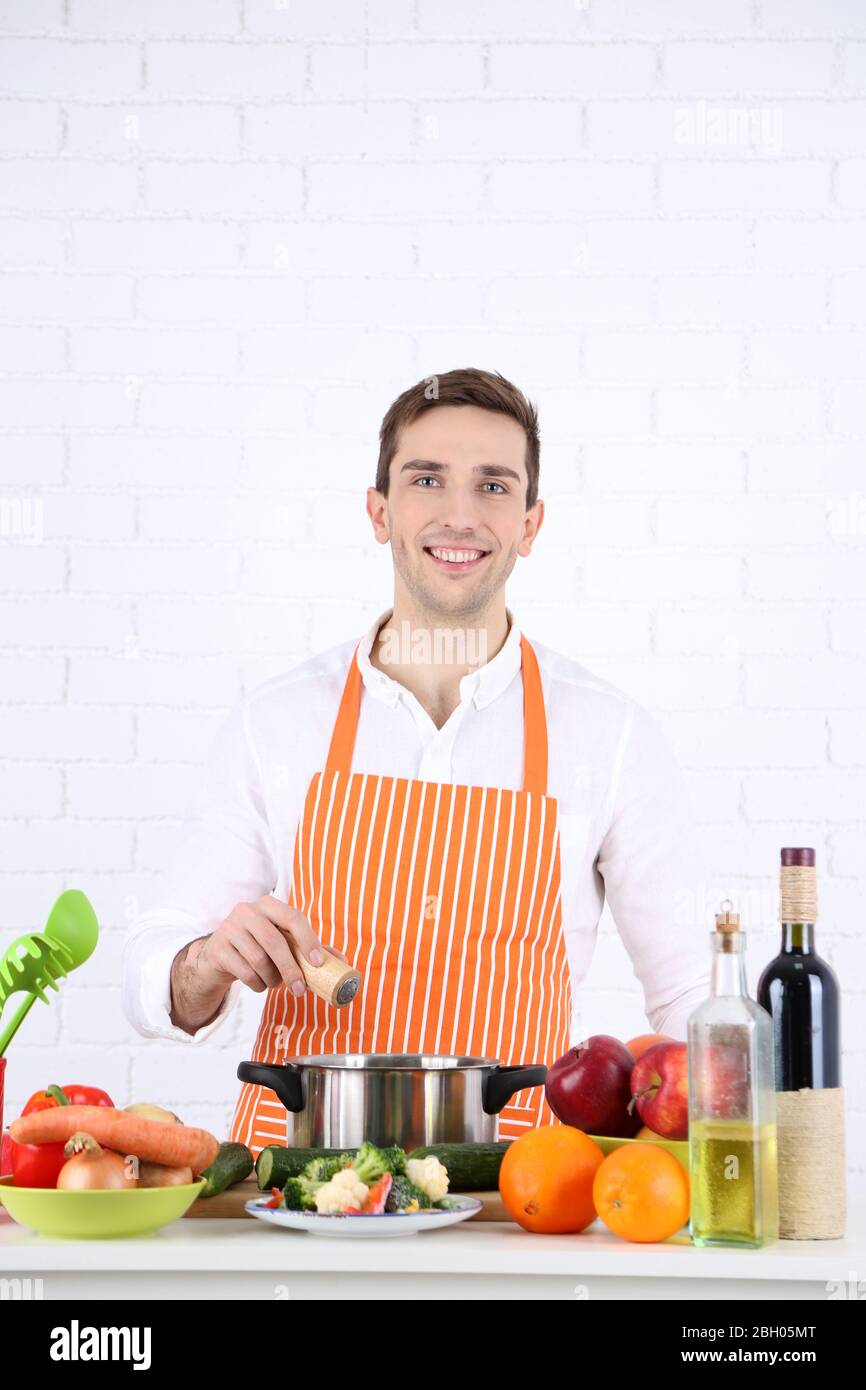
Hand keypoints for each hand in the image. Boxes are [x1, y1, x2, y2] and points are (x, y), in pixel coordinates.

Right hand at [194, 896, 349, 997]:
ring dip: (272, 979)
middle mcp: (247, 911)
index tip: (318, 963)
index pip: (293, 917)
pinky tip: (259, 984)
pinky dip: (257, 984)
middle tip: (300, 990)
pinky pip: (244, 972)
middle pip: (275, 941)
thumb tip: (342, 961)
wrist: (219, 956)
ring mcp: (229, 928)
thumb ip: (309, 948)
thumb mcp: (282, 942)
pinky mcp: (217, 948)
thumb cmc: (258, 946)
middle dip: (291, 969)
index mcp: (268, 905)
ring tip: (275, 983)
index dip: (308, 939)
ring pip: (258, 959)